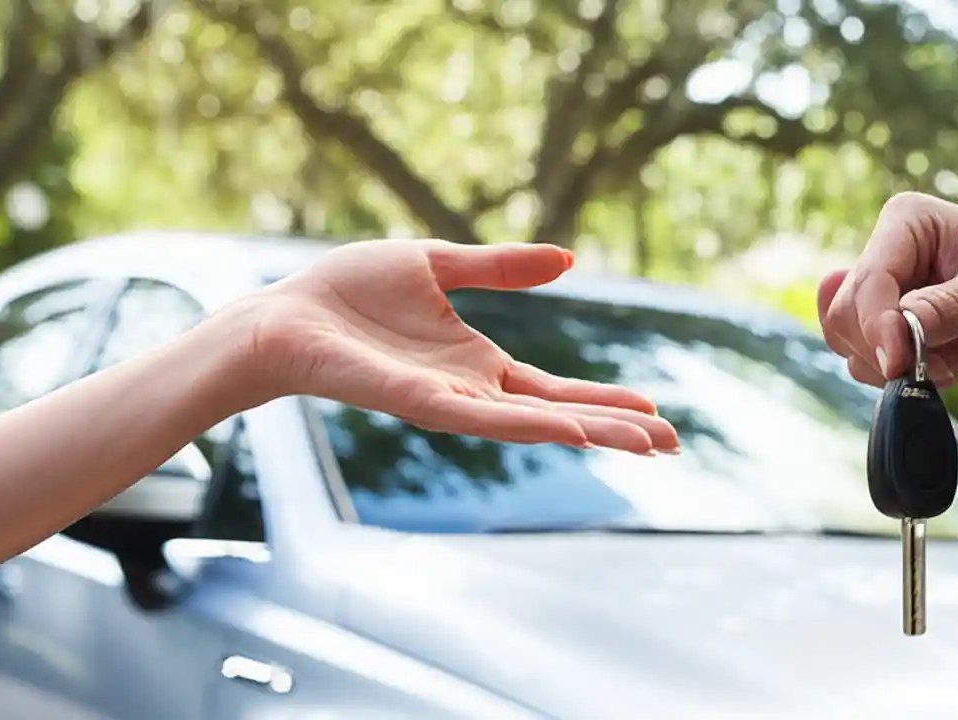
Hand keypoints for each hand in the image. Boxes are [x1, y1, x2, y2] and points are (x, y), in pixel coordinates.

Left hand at [224, 239, 677, 454]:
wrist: (284, 313)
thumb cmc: (347, 292)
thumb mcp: (436, 264)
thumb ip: (499, 267)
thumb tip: (567, 260)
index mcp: (478, 366)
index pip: (555, 390)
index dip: (604, 401)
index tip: (655, 410)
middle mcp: (471, 393)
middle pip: (558, 416)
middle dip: (615, 431)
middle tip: (673, 445)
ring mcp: (448, 402)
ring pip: (532, 425)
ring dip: (589, 434)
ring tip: (644, 444)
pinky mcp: (418, 402)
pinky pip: (483, 418)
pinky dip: (530, 426)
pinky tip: (571, 432)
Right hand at [817, 192, 957, 386]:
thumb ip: (938, 313)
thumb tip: (888, 342)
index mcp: (908, 222)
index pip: (867, 280)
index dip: (876, 326)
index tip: (900, 363)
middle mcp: (890, 252)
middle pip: (845, 312)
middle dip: (884, 347)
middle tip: (933, 363)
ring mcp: (890, 291)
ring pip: (848, 340)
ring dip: (894, 364)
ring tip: (949, 360)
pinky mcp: (896, 326)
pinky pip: (868, 359)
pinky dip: (902, 373)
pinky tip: (947, 364)